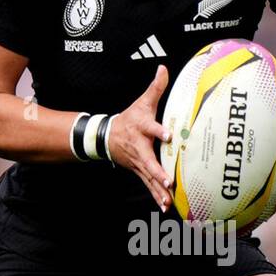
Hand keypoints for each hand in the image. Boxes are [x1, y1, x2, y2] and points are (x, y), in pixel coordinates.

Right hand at [107, 64, 171, 209]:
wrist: (106, 136)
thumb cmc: (129, 119)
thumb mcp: (141, 102)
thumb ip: (155, 87)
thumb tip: (163, 68)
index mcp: (141, 129)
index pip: (150, 127)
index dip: (159, 130)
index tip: (168, 135)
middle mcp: (139, 148)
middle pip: (148, 161)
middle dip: (157, 172)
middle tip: (167, 182)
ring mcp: (138, 162)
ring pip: (148, 177)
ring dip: (157, 190)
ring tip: (168, 201)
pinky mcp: (139, 171)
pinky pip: (148, 185)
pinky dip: (156, 196)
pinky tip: (165, 207)